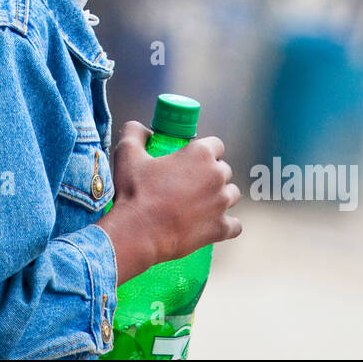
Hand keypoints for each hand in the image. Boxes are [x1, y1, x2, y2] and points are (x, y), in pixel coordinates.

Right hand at [106, 120, 241, 267]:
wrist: (137, 231)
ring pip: (232, 195)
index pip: (216, 145)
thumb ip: (135, 132)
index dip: (205, 152)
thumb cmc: (135, 193)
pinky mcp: (221, 227)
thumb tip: (141, 130)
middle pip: (224, 170)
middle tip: (190, 184)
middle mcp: (216, 176)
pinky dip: (226, 225)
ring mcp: (221, 203)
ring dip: (220, 197)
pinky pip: (235, 225)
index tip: (193, 160)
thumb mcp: (127, 154)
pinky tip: (212, 224)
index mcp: (199, 154)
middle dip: (210, 175)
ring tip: (200, 204)